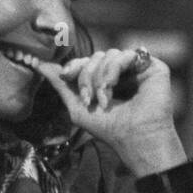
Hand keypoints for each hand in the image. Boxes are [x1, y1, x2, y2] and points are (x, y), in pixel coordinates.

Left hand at [33, 48, 186, 175]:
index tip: (65, 75)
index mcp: (108, 80)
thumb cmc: (110, 129)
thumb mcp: (77, 107)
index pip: (88, 62)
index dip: (75, 65)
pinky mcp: (153, 67)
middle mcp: (124, 72)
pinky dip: (114, 68)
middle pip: (97, 56)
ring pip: (110, 54)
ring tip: (103, 99)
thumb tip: (38, 64)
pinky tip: (113, 86)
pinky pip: (127, 54)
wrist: (135, 138)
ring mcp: (139, 69)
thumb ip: (60, 85)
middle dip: (86, 76)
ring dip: (100, 76)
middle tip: (88, 98)